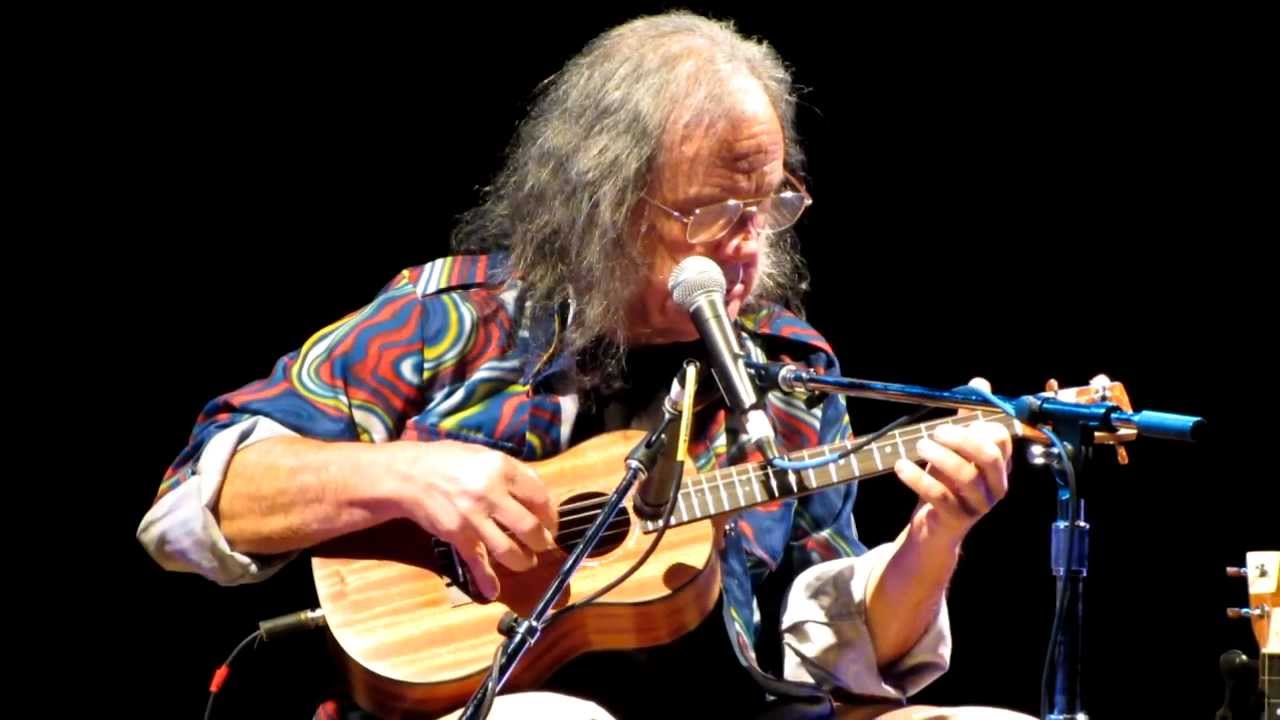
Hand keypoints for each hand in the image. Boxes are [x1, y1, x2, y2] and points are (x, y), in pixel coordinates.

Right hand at [380, 440, 557, 599]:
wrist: (408, 475)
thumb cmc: (448, 461)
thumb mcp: (485, 454)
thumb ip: (513, 472)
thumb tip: (538, 493)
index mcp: (501, 468)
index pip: (540, 498)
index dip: (550, 515)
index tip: (550, 522)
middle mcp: (490, 493)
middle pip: (530, 527)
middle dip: (542, 542)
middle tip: (544, 545)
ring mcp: (473, 517)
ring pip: (508, 550)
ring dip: (523, 561)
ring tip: (527, 561)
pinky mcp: (457, 535)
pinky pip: (477, 561)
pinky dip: (485, 580)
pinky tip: (493, 591)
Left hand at [892, 378, 1012, 543]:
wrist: (936, 529)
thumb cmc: (949, 484)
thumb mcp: (958, 452)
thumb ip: (968, 420)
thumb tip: (979, 383)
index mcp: (999, 466)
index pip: (1001, 438)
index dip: (979, 424)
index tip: (955, 419)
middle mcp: (996, 485)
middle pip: (988, 456)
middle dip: (961, 438)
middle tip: (936, 431)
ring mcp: (979, 504)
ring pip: (965, 476)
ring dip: (938, 456)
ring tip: (918, 445)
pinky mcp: (957, 519)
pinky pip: (940, 496)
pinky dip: (918, 478)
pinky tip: (901, 466)